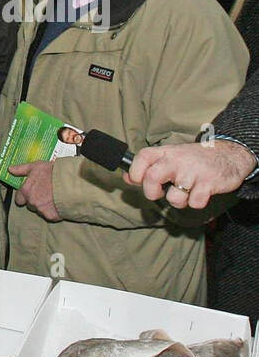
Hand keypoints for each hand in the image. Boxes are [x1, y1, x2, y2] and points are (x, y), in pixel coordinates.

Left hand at [9, 160, 60, 221]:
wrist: (70, 181)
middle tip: (46, 193)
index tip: (31, 193)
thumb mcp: (36, 166)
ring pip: (40, 211)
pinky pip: (51, 216)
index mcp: (26, 190)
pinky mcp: (51, 215)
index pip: (19, 199)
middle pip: (30, 205)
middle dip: (36, 201)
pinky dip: (55, 213)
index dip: (25, 196)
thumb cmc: (54, 172)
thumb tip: (10, 169)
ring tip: (55, 198)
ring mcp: (41, 209)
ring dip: (45, 206)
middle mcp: (31, 201)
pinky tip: (59, 205)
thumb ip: (21, 169)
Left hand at [125, 140, 256, 209]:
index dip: (134, 172)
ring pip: (173, 197)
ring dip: (178, 202)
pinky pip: (194, 203)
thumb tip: (127, 178)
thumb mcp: (170, 157)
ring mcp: (193, 172)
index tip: (137, 180)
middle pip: (152, 177)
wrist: (230, 155)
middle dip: (151, 192)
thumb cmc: (194, 159)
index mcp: (166, 153)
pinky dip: (196, 203)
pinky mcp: (209, 183)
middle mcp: (177, 160)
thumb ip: (149, 167)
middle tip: (159, 193)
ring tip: (185, 193)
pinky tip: (200, 193)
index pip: (142, 157)